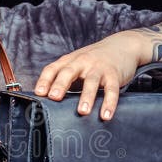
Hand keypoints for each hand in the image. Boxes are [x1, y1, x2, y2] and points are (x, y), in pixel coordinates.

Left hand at [33, 31, 149, 119]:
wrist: (122, 45)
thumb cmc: (94, 60)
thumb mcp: (76, 64)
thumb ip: (63, 78)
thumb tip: (46, 101)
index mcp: (69, 61)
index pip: (52, 69)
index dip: (44, 80)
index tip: (39, 94)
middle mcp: (82, 62)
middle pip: (69, 72)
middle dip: (60, 85)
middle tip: (54, 98)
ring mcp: (98, 68)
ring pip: (91, 81)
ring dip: (86, 97)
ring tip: (82, 112)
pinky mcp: (114, 74)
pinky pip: (111, 89)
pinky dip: (109, 103)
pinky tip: (106, 116)